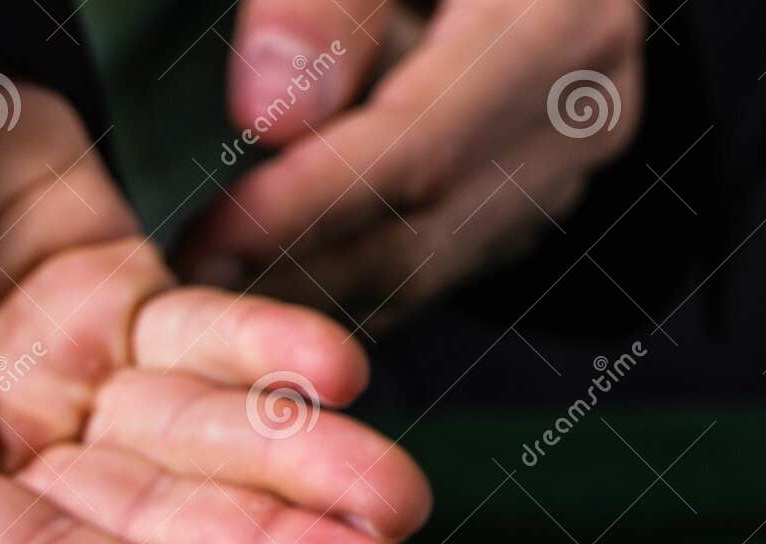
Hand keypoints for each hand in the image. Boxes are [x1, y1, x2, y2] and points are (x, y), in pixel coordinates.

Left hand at [178, 0, 644, 321]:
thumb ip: (326, 0)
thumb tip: (274, 113)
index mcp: (561, 17)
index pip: (421, 144)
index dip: (310, 201)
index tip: (215, 234)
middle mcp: (578, 106)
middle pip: (427, 226)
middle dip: (297, 268)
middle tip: (187, 284)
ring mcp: (558, 163)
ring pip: (425, 264)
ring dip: (311, 292)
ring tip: (209, 289)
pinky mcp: (523, 194)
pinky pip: (427, 260)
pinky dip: (340, 280)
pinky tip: (262, 281)